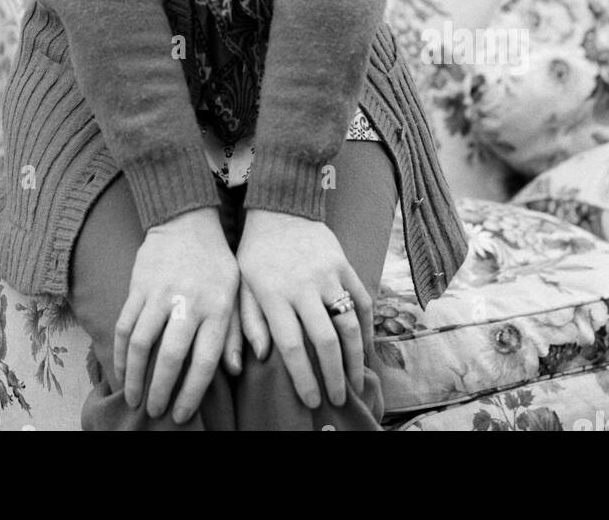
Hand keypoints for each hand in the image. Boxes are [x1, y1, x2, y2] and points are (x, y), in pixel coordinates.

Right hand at [114, 207, 240, 424]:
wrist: (186, 220)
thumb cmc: (216, 262)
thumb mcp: (238, 291)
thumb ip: (238, 330)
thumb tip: (236, 370)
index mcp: (217, 307)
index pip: (205, 361)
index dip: (191, 393)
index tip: (181, 415)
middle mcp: (189, 302)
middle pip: (171, 357)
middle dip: (161, 391)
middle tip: (154, 412)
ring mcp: (161, 293)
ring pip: (141, 343)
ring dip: (134, 376)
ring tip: (133, 397)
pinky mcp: (139, 285)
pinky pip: (125, 324)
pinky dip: (120, 351)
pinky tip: (119, 368)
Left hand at [235, 210, 372, 409]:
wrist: (279, 208)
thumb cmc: (254, 253)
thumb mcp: (240, 285)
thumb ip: (247, 323)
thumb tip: (258, 360)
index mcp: (272, 293)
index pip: (292, 344)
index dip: (304, 377)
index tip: (312, 401)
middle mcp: (303, 285)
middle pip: (325, 340)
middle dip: (334, 375)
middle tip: (337, 399)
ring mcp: (327, 274)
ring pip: (349, 323)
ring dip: (356, 358)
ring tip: (355, 382)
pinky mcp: (344, 265)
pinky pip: (362, 300)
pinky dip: (368, 328)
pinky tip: (366, 348)